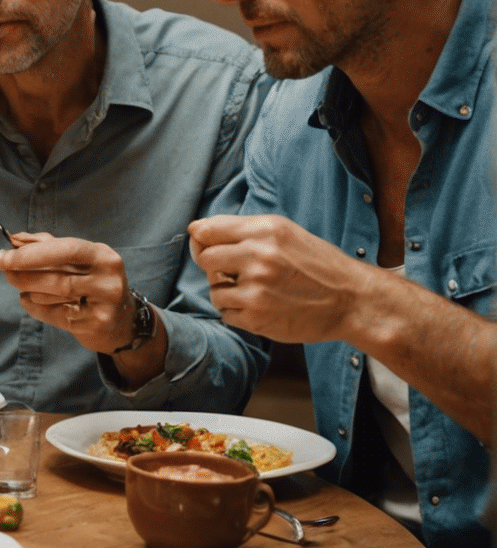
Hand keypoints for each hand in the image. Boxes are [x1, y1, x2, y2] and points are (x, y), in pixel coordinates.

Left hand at [0, 233, 136, 352]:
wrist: (121, 322)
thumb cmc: (91, 284)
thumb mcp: (76, 260)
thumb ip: (45, 246)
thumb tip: (14, 239)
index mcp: (102, 255)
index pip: (64, 249)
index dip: (30, 253)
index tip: (2, 257)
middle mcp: (107, 278)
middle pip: (56, 275)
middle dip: (23, 273)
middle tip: (3, 270)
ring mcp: (104, 303)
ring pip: (52, 295)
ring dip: (29, 290)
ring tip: (25, 288)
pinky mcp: (95, 324)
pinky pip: (52, 315)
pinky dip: (34, 308)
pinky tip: (30, 302)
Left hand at [189, 214, 370, 342]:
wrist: (352, 301)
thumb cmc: (317, 265)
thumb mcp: (285, 233)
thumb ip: (241, 230)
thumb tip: (195, 231)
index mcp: (265, 231)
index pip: (206, 230)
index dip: (202, 239)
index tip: (207, 245)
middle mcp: (258, 257)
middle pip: (205, 258)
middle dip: (216, 266)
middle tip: (238, 272)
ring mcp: (255, 289)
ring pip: (213, 289)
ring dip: (229, 292)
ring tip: (258, 290)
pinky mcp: (255, 317)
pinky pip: (226, 313)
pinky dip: (239, 312)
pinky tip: (263, 306)